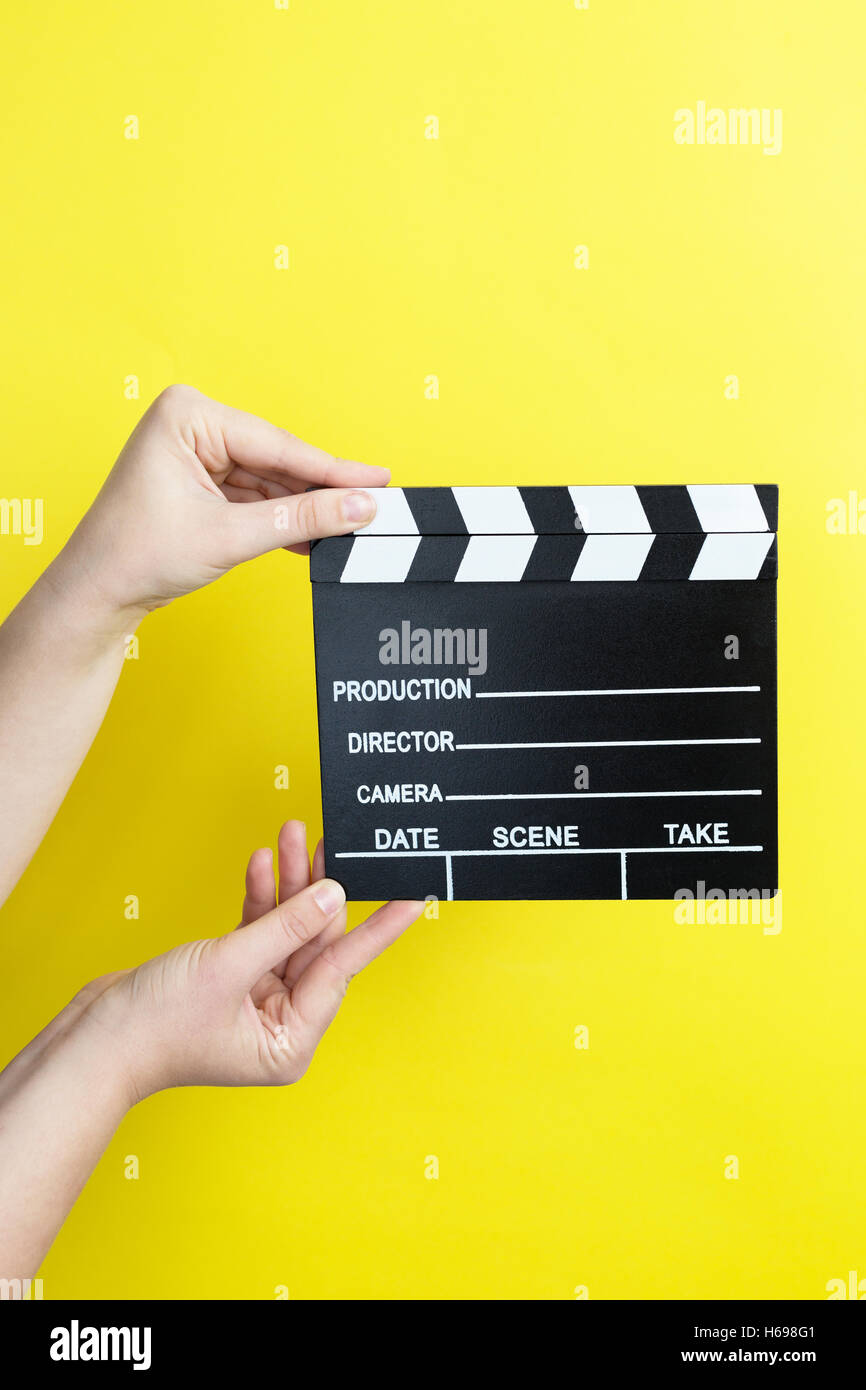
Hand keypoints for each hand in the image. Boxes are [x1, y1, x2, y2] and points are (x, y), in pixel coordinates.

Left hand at [53, 384, 386, 618]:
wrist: (98, 593)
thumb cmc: (135, 554)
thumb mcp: (230, 535)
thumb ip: (301, 518)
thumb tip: (357, 507)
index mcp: (187, 415)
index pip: (277, 444)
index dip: (332, 470)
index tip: (377, 481)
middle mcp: (190, 424)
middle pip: (276, 459)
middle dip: (319, 490)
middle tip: (372, 506)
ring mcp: (194, 452)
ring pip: (269, 480)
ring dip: (303, 508)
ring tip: (346, 528)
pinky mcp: (199, 481)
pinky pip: (254, 495)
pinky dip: (281, 517)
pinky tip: (313, 535)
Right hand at [75, 821, 423, 1099]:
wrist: (93, 1040)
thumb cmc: (154, 1025)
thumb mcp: (230, 967)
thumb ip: (285, 927)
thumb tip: (333, 894)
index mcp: (291, 1041)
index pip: (343, 967)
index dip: (378, 926)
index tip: (413, 896)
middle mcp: (279, 1022)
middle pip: (315, 943)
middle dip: (318, 889)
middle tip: (329, 840)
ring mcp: (255, 998)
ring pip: (286, 930)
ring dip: (288, 884)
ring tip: (293, 835)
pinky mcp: (229, 977)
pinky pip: (256, 931)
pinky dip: (259, 898)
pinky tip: (263, 863)